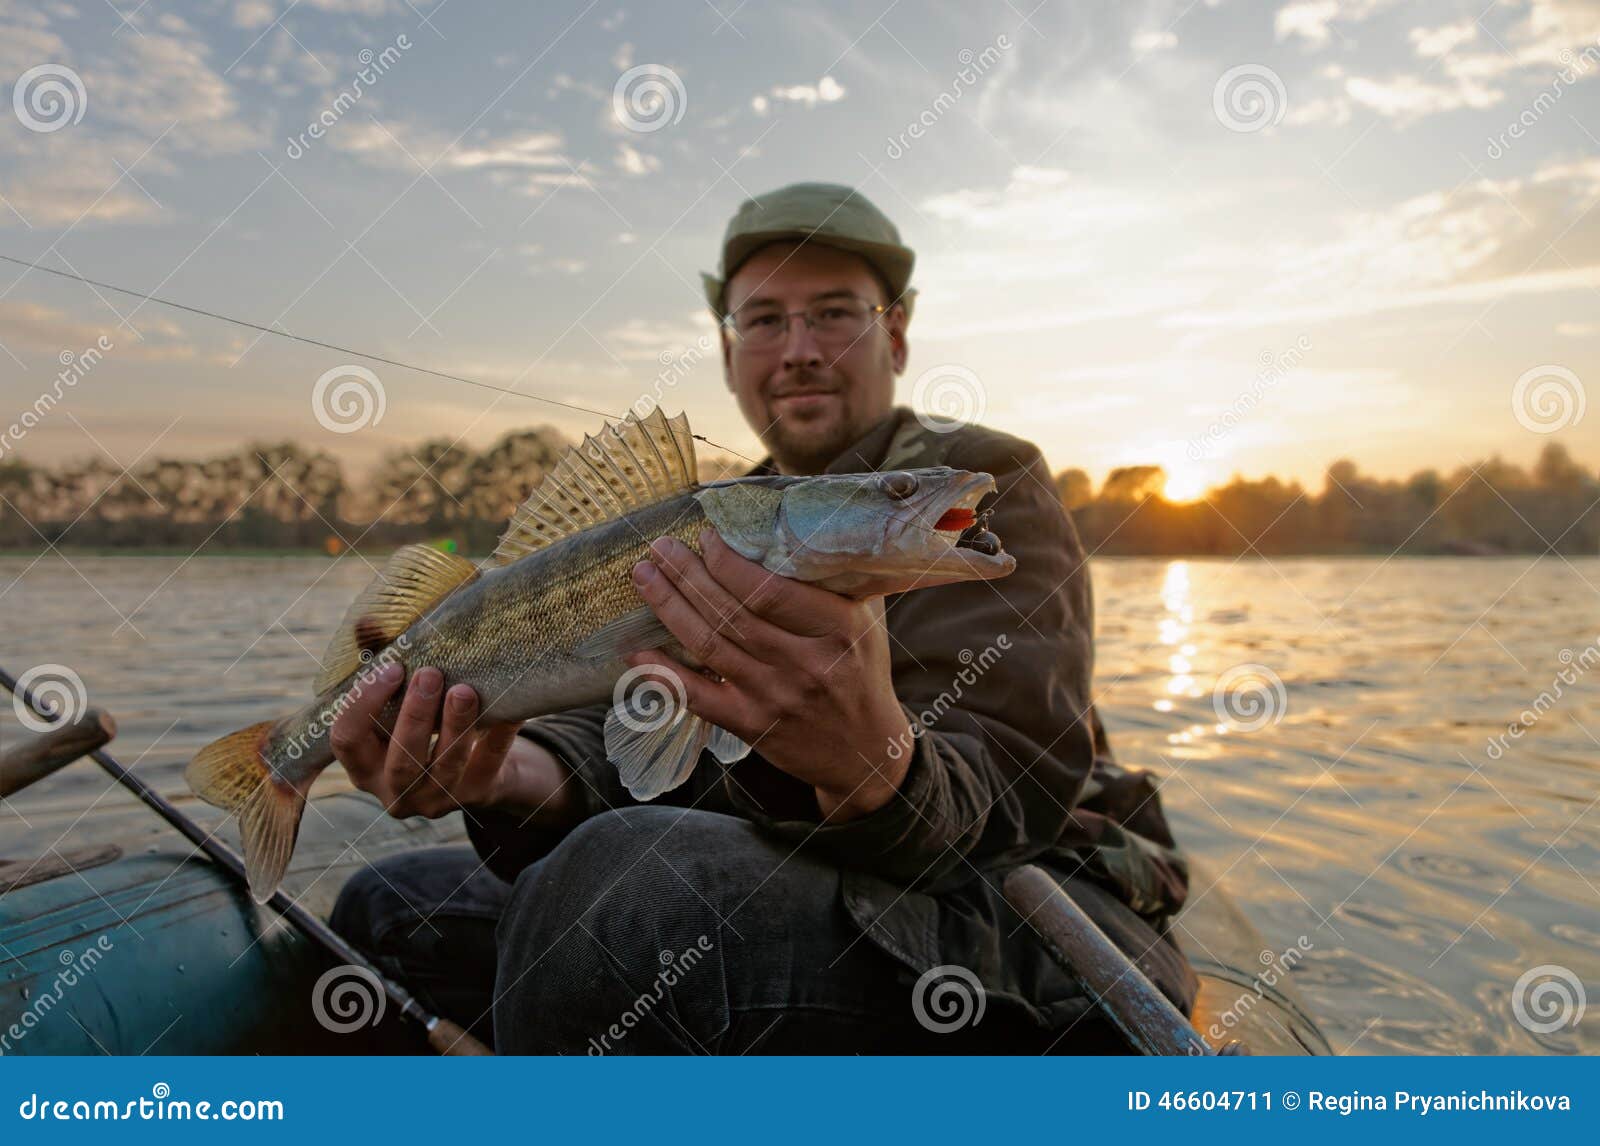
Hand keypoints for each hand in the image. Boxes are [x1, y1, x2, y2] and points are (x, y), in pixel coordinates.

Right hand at [330, 662, 550, 819]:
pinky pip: (489, 765)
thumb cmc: (423, 727)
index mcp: (365, 768)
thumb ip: (380, 664)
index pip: (347, 741)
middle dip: (415, 717)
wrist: (478, 770)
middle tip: (430, 674)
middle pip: (401, 761)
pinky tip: (508, 709)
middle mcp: (396, 792)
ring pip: (446, 767)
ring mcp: (438, 800)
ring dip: (455, 726)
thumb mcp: (397, 704)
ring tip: (465, 690)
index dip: (363, 705)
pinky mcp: (477, 795)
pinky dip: (499, 737)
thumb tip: (368, 620)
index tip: (391, 667)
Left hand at [625, 530, 913, 820]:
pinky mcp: (751, 725)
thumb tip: (786, 525)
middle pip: (732, 613)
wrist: (864, 749)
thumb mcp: (865, 619)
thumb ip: (832, 579)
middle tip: (659, 547)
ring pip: (710, 646)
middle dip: (688, 575)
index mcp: (839, 629)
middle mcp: (805, 663)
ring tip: (644, 576)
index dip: (729, 563)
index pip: (771, 592)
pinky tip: (636, 651)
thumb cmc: (861, 669)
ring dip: (669, 608)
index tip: (706, 537)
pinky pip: (698, 697)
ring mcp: (774, 696)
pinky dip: (664, 673)